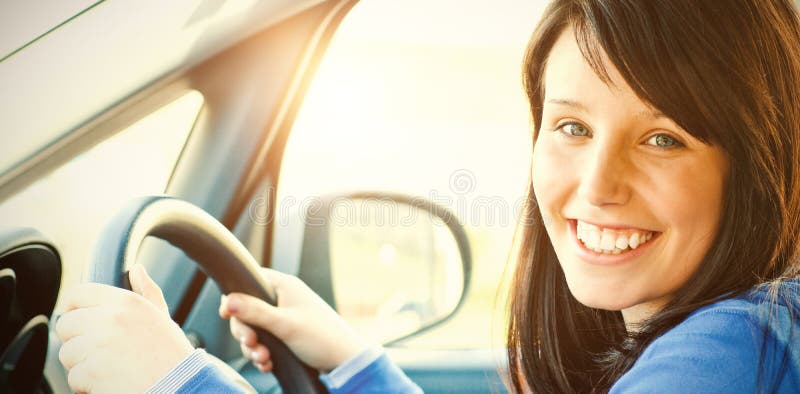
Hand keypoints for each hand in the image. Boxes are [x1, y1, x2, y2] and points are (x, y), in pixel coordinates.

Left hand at [55, 264, 193, 392]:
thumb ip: (147, 291)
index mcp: (126, 302)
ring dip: (81, 364)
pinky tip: (109, 382)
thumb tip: (136, 269)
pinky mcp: (91, 371)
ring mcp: (98, 345)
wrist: (180, 386)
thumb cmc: (172, 355)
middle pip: (66, 325)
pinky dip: (86, 385)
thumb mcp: (162, 317)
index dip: (72, 308)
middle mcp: (110, 319)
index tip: (77, 321)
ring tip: (108, 368)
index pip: (78, 294)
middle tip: (98, 351)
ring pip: (67, 353)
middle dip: (77, 340)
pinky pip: (73, 377)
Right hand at [219, 268, 366, 372]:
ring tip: (263, 359)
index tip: (226, 314)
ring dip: (253, 347)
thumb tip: (228, 300)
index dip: (235, 297)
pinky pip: (265, 342)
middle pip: (247, 310)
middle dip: (245, 330)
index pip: (249, 281)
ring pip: (255, 329)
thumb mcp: (284, 324)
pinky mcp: (287, 336)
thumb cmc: (321, 337)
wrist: (345, 361)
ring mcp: (285, 318)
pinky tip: (267, 364)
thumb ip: (255, 312)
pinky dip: (262, 353)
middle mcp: (284, 299)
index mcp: (284, 286)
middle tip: (250, 343)